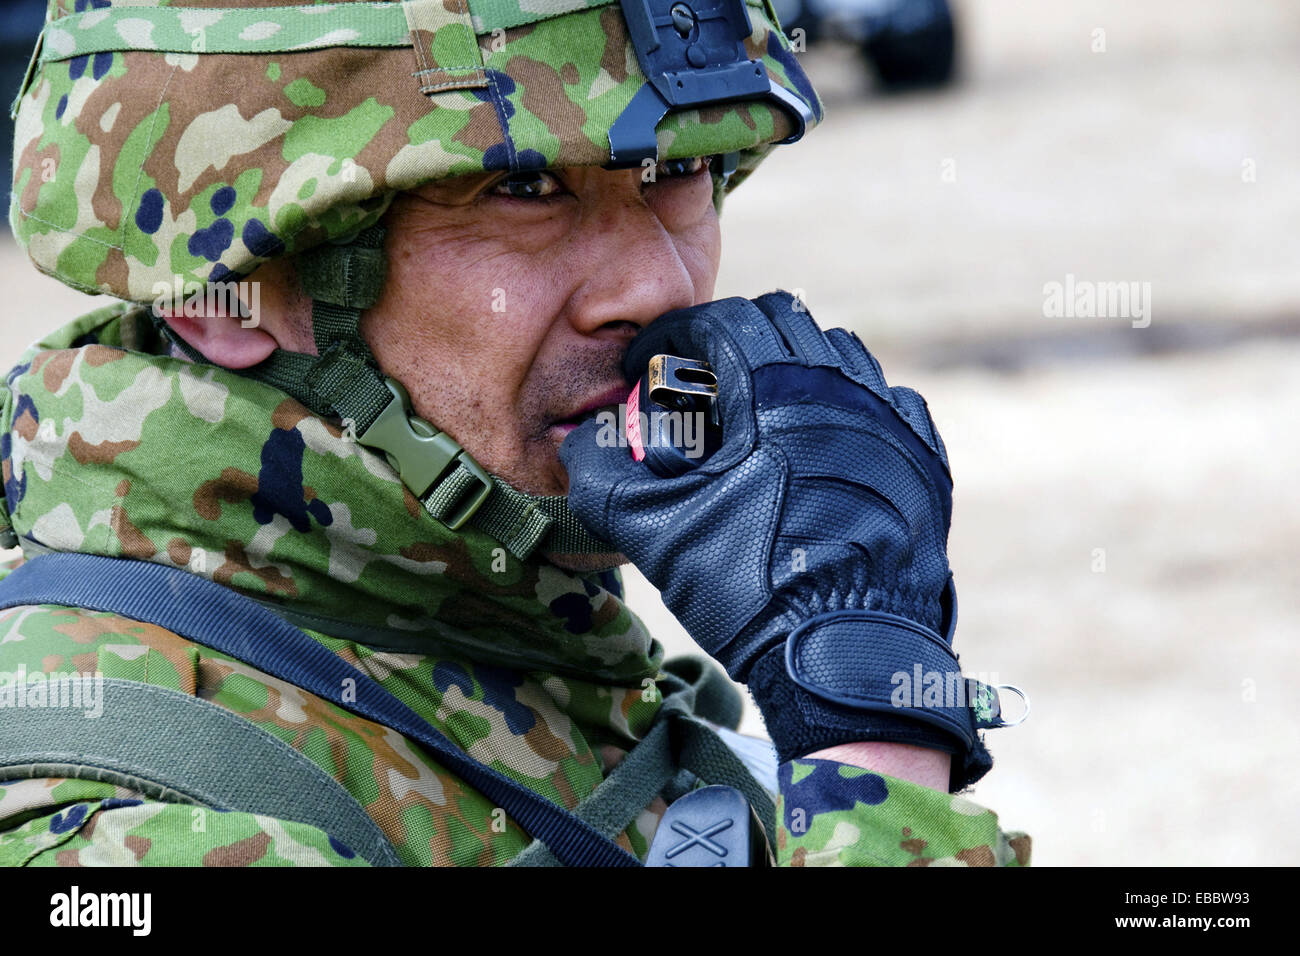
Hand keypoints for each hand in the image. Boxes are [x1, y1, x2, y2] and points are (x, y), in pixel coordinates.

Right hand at [561, 292, 994, 789]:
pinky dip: (845, 408)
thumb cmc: (747, 587)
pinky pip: (885, 401)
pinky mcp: (923, 457)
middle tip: (699, 389)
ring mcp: (891, 418)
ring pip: (837, 354)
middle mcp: (842, 385)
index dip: (672, 338)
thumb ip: (602, 475)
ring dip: (790, 369)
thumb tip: (580, 441)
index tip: (648, 370)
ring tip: (758, 418)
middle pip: (780, 322)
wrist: (846, 654)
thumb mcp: (652, 530)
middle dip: (731, 344)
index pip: (719, 320)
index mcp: (774, 386)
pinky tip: (819, 450)